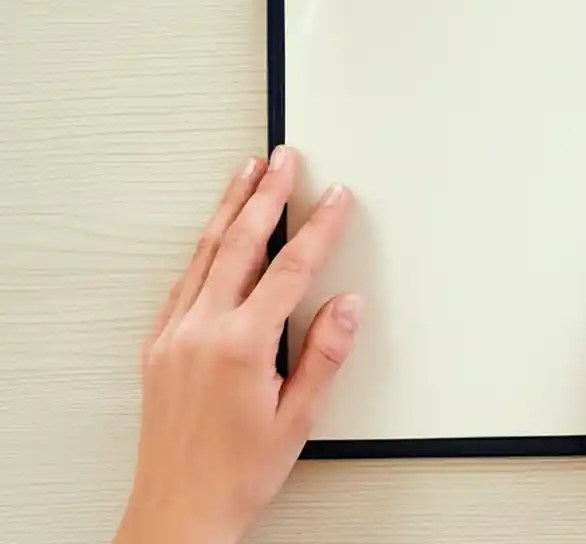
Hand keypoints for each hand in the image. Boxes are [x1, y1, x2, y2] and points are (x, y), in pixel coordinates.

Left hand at [115, 147, 360, 543]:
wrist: (178, 510)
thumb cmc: (238, 473)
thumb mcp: (299, 418)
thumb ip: (325, 354)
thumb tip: (346, 305)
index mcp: (241, 346)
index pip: (289, 269)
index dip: (317, 227)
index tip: (335, 199)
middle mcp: (201, 331)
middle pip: (240, 244)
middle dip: (266, 195)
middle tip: (284, 160)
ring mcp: (173, 335)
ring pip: (204, 254)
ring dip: (228, 209)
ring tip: (246, 175)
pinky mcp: (157, 346)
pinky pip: (182, 282)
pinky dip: (202, 249)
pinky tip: (212, 235)